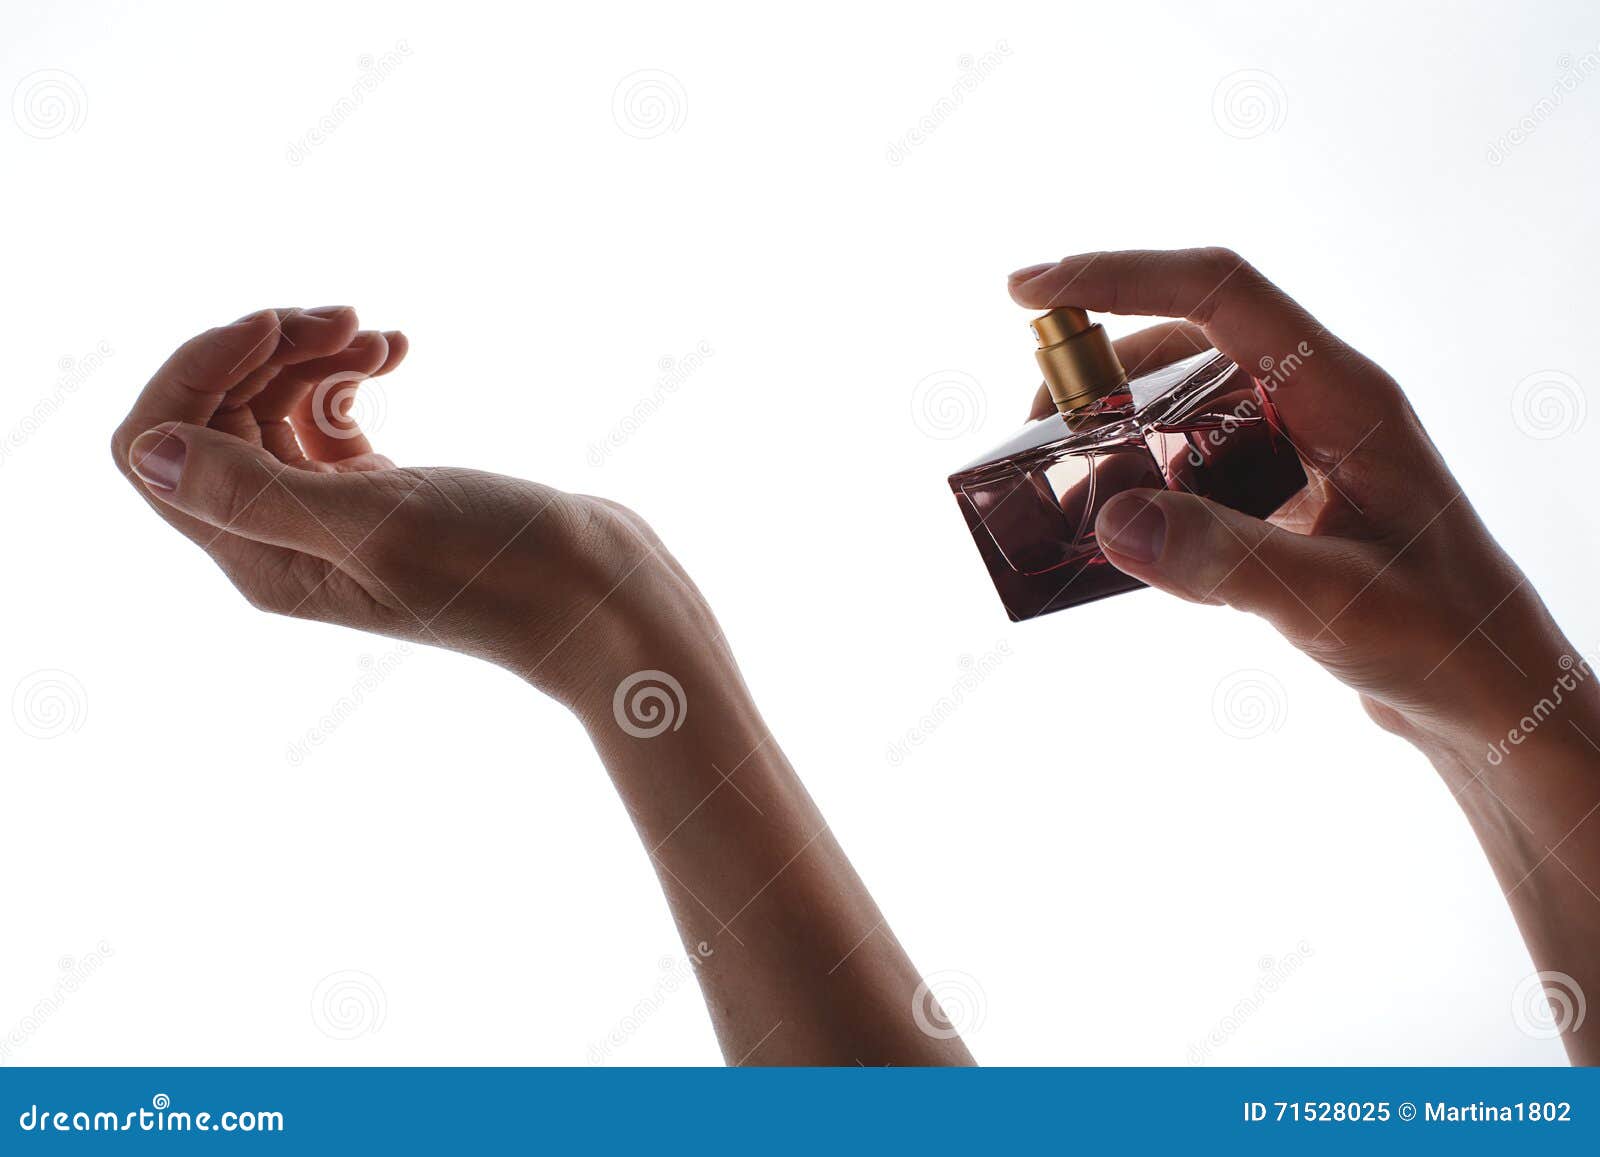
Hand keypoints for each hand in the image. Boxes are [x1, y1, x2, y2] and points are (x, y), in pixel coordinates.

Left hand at [111, 307, 711, 711]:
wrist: (600, 596)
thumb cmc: (502, 569)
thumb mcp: (376, 524)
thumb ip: (256, 491)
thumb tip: (145, 452)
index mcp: (262, 560)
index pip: (156, 450)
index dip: (195, 371)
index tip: (275, 329)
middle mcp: (282, 542)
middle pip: (212, 417)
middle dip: (264, 348)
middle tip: (345, 316)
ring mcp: (330, 518)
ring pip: (269, 408)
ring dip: (311, 354)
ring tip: (379, 335)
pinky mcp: (379, 495)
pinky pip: (324, 417)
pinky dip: (349, 375)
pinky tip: (398, 352)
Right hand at [1008, 249, 1577, 758]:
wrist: (1488, 696)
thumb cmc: (1444, 640)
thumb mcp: (1335, 602)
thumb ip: (1227, 562)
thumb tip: (1111, 521)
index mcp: (1345, 397)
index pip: (1221, 295)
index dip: (1120, 277)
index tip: (1030, 289)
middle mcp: (1318, 403)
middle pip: (1185, 342)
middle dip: (1098, 372)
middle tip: (1033, 428)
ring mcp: (1299, 448)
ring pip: (1183, 403)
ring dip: (1115, 432)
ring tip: (1062, 487)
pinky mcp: (1282, 495)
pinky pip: (1194, 462)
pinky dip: (1142, 484)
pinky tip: (1117, 536)